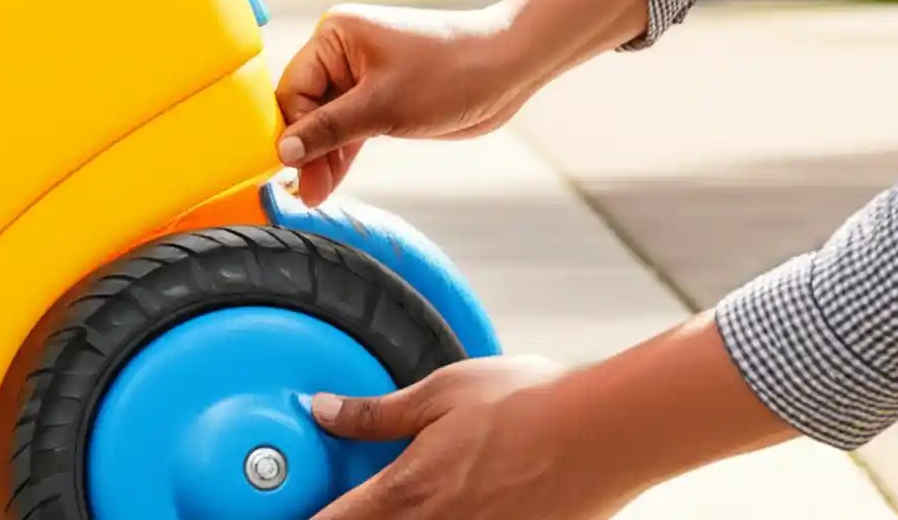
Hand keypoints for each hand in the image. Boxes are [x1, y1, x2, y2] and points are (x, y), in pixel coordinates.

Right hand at [276, 3, 526, 206]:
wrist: (507, 69)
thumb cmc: (449, 73)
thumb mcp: (382, 106)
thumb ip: (329, 130)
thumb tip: (283, 151)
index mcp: (335, 35)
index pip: (293, 88)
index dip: (290, 130)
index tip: (289, 169)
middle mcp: (342, 52)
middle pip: (306, 107)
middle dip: (306, 149)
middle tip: (305, 191)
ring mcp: (361, 77)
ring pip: (326, 123)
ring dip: (322, 158)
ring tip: (315, 196)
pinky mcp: (380, 100)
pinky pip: (348, 129)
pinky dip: (341, 154)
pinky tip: (329, 183)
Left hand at [309, 356, 645, 519]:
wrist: (606, 432)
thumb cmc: (531, 404)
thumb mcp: (440, 392)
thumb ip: (375, 412)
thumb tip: (324, 411)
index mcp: (406, 493)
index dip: (309, 519)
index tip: (291, 510)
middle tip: (356, 501)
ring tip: (419, 495)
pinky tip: (457, 500)